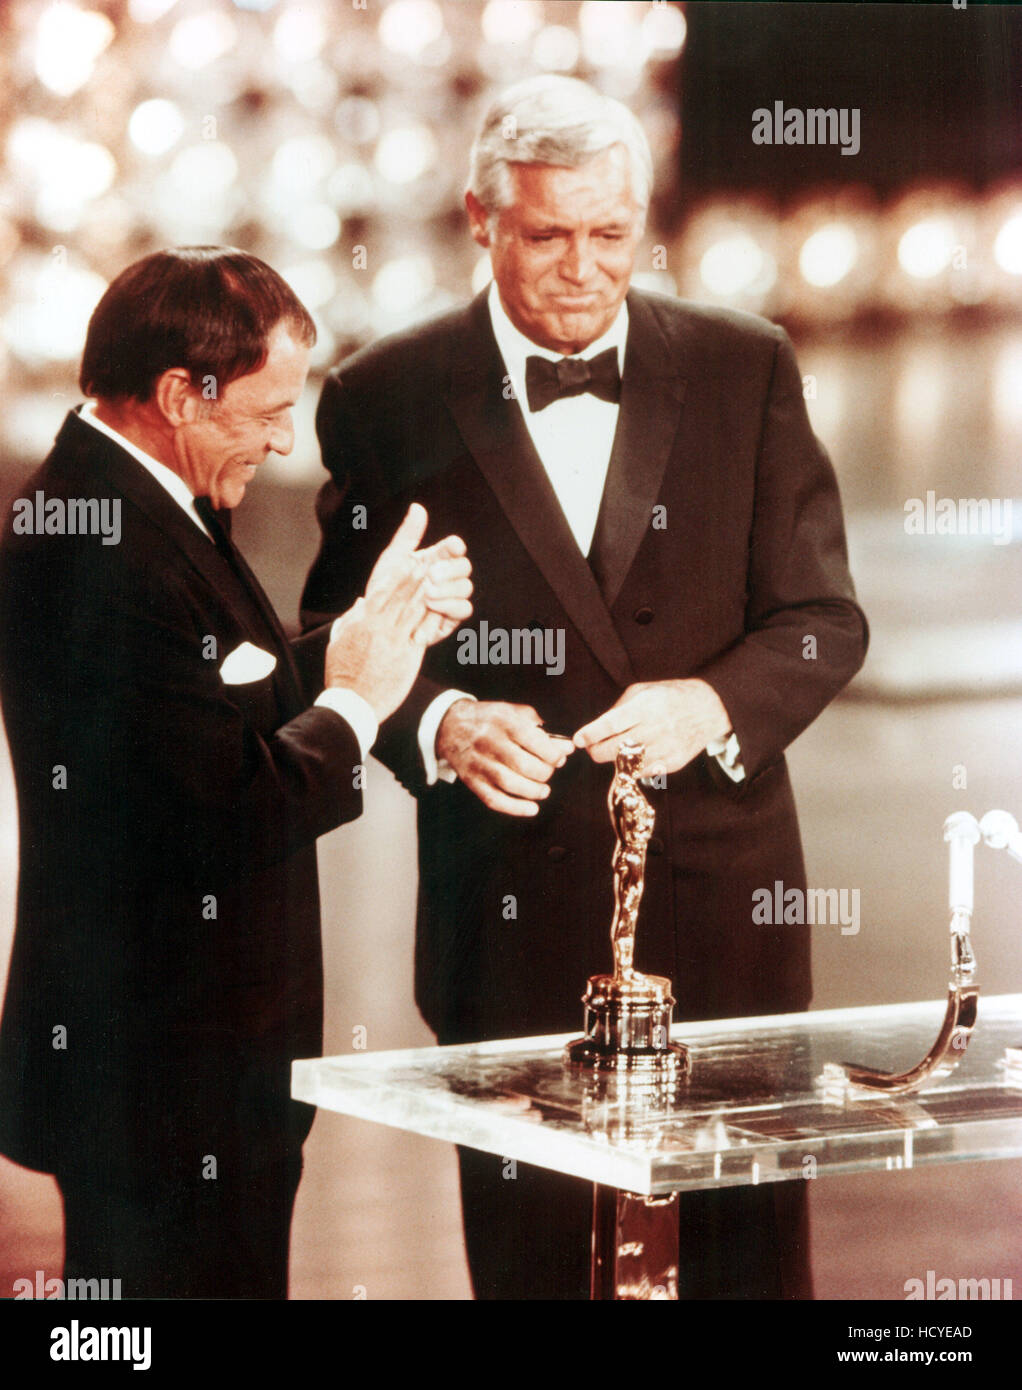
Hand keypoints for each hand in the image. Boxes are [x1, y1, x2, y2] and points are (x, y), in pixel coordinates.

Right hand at [324, 505, 432, 720]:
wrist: (352, 704)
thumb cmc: (342, 673)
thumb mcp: (339, 641)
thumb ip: (351, 619)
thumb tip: (360, 603)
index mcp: (363, 622)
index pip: (383, 592)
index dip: (398, 575)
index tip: (409, 561)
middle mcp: (381, 628)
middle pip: (403, 597)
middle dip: (418, 578)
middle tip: (432, 561)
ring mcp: (397, 642)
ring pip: (416, 612)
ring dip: (430, 593)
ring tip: (440, 578)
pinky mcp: (409, 658)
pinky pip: (424, 633)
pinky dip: (435, 618)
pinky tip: (445, 608)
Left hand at [365, 508, 471, 646]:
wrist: (377, 622)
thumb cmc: (385, 587)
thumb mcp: (393, 559)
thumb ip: (408, 535)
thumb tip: (417, 507)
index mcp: (436, 559)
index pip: (454, 549)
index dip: (456, 546)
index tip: (452, 546)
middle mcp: (447, 577)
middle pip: (464, 568)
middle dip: (450, 571)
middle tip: (431, 576)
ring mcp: (450, 597)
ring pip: (465, 589)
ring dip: (448, 591)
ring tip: (427, 596)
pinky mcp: (450, 618)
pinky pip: (461, 611)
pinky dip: (448, 609)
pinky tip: (432, 607)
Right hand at [436, 700, 572, 816]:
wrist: (450, 726)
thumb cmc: (489, 719)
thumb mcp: (512, 711)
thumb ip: (540, 727)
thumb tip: (565, 747)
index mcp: (503, 722)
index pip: (534, 741)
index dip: (552, 754)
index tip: (558, 758)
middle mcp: (489, 742)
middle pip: (524, 765)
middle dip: (544, 773)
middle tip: (549, 772)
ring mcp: (479, 764)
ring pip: (510, 784)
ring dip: (533, 791)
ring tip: (544, 791)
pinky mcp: (472, 781)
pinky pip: (494, 799)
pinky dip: (515, 808)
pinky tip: (531, 809)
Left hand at [572, 679, 731, 775]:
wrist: (708, 709)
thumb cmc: (671, 696)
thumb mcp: (643, 691)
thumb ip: (618, 708)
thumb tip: (596, 729)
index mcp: (646, 707)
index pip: (611, 724)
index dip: (591, 734)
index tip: (579, 739)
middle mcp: (656, 729)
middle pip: (615, 750)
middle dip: (595, 751)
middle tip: (591, 747)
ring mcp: (665, 748)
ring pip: (627, 765)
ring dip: (613, 760)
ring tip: (612, 750)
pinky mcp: (673, 763)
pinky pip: (642, 773)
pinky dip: (631, 767)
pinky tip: (631, 757)